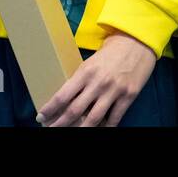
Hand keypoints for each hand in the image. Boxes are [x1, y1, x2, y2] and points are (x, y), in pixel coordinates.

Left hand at [37, 31, 156, 126]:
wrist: (136, 42)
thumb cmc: (111, 51)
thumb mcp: (90, 62)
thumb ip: (81, 79)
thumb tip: (68, 98)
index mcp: (84, 72)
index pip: (62, 95)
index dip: (50, 109)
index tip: (41, 116)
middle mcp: (97, 83)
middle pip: (75, 110)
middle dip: (60, 123)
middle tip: (51, 129)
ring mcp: (113, 91)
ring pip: (93, 118)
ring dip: (81, 129)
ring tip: (72, 134)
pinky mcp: (128, 96)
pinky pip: (114, 118)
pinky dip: (106, 127)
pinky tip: (99, 130)